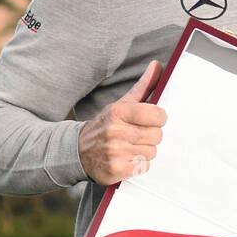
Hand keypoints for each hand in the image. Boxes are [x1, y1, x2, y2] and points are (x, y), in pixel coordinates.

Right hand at [78, 60, 167, 184]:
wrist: (77, 151)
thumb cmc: (106, 125)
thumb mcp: (122, 104)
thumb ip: (144, 86)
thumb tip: (158, 65)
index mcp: (119, 112)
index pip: (158, 115)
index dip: (158, 119)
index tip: (150, 120)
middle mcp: (116, 132)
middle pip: (157, 136)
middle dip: (150, 136)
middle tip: (135, 135)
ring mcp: (115, 152)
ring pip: (152, 152)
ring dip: (144, 151)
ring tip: (129, 147)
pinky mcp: (116, 170)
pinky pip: (143, 167)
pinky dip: (137, 165)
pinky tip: (125, 159)